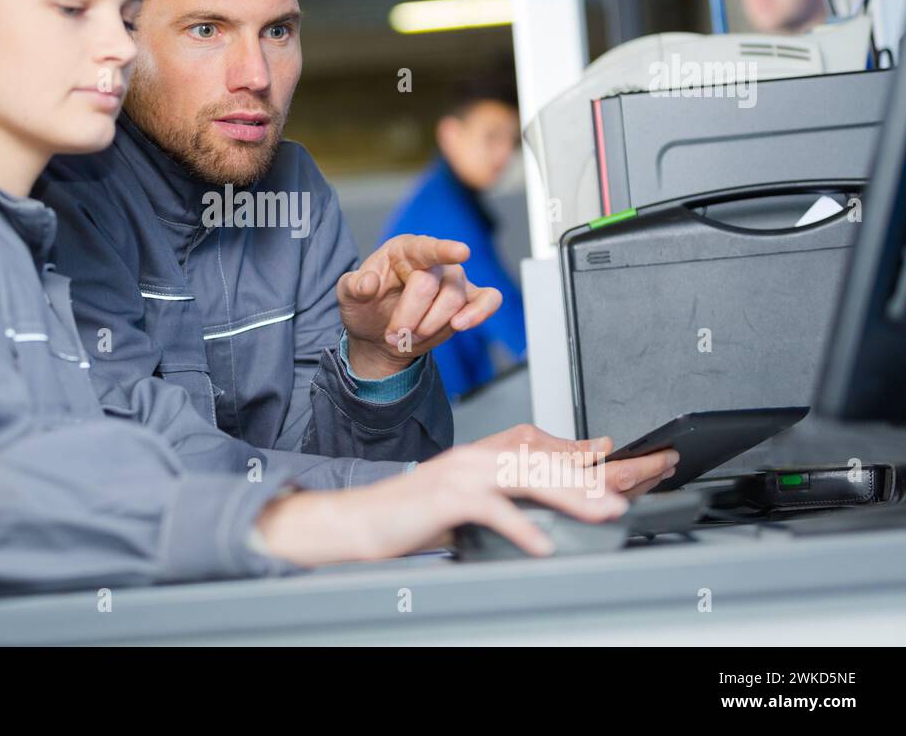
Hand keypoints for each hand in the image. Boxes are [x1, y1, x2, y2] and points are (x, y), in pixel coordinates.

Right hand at [256, 434, 637, 566]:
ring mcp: (461, 472)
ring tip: (606, 511)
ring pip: (527, 476)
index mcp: (486, 454)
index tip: (636, 467)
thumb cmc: (413, 517)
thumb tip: (558, 506)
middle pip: (549, 461)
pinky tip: (541, 544)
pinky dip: (519, 526)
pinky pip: (490, 508)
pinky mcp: (446, 496)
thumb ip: (510, 497)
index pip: (551, 452)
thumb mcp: (470, 503)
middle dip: (597, 473)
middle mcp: (478, 456)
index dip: (596, 458)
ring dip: (571, 495)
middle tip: (636, 486)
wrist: (359, 522)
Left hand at [337, 234, 501, 377]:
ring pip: (455, 301)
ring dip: (429, 326)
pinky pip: (488, 300)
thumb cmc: (367, 307)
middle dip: (410, 317)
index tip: (462, 252)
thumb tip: (367, 282)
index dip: (444, 250)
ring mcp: (455, 280)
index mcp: (404, 250)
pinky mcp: (469, 300)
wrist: (380, 336)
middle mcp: (434, 261)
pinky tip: (461, 324)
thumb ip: (353, 286)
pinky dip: (479, 313)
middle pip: (433, 285)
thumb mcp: (348, 296)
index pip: (425, 248)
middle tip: (392, 334)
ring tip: (408, 336)